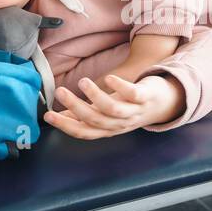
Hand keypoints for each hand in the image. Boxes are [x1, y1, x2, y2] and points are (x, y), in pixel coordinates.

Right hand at [43, 74, 184, 138]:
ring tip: (82, 82)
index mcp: (108, 129)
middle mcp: (120, 124)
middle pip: (95, 120)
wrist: (164, 102)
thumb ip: (85, 115)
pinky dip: (121, 87)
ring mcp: (134, 111)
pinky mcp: (145, 97)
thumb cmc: (129, 107)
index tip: (47, 116)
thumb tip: (60, 116)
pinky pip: (133, 94)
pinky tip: (108, 78)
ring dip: (96, 97)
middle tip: (60, 92)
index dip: (65, 126)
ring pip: (112, 110)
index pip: (84, 132)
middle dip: (76, 107)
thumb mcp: (107, 114)